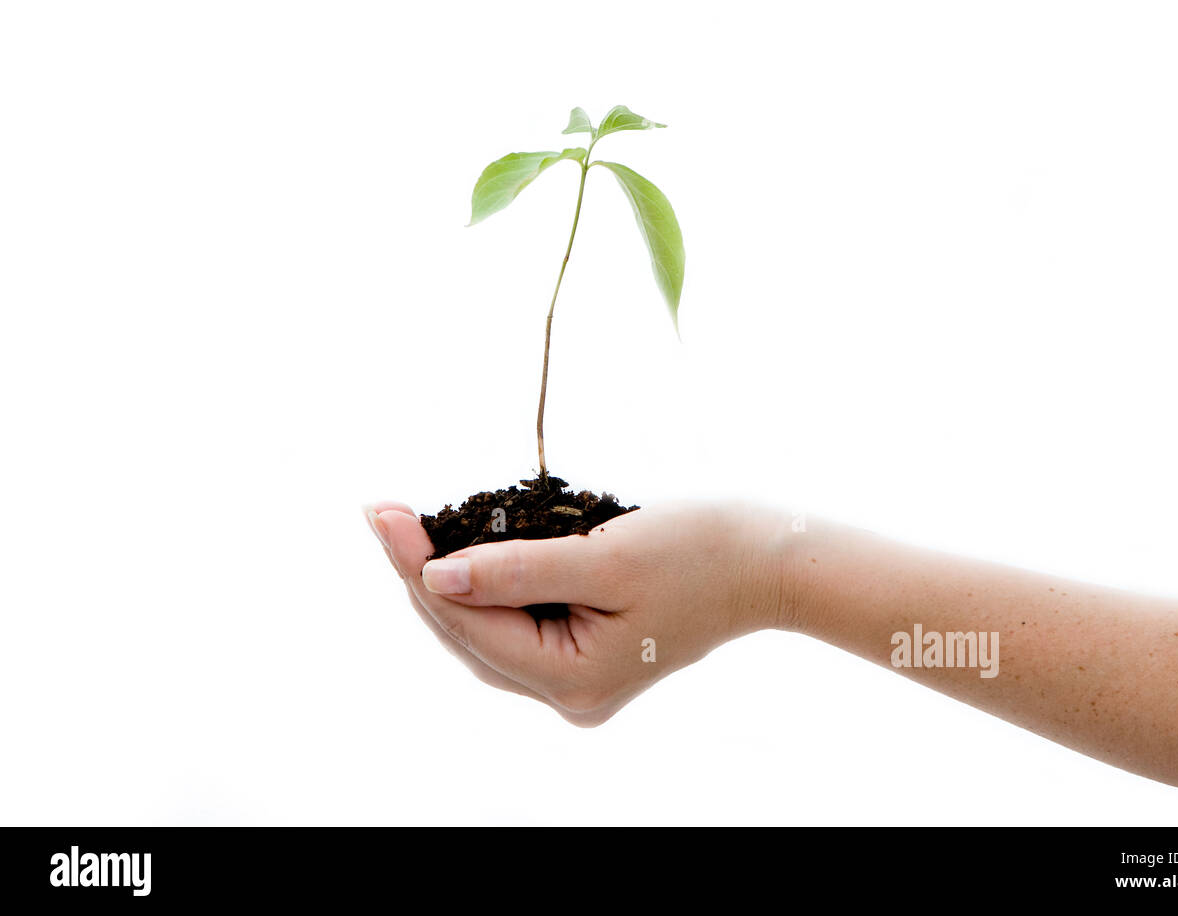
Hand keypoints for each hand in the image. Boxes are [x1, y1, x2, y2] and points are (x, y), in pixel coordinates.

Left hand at [366, 501, 779, 725]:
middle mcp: (569, 695)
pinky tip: (459, 553)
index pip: (469, 622)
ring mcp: (579, 682)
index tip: (380, 510)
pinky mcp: (588, 658)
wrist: (767, 564)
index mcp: (572, 680)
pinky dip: (486, 590)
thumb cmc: (698, 551)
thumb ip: (516, 571)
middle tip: (381, 513)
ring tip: (404, 529)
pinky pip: (517, 628)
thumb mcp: (603, 555)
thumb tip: (434, 576)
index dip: (416, 566)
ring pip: (487, 635)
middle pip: (469, 635)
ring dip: (447, 583)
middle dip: (422, 573)